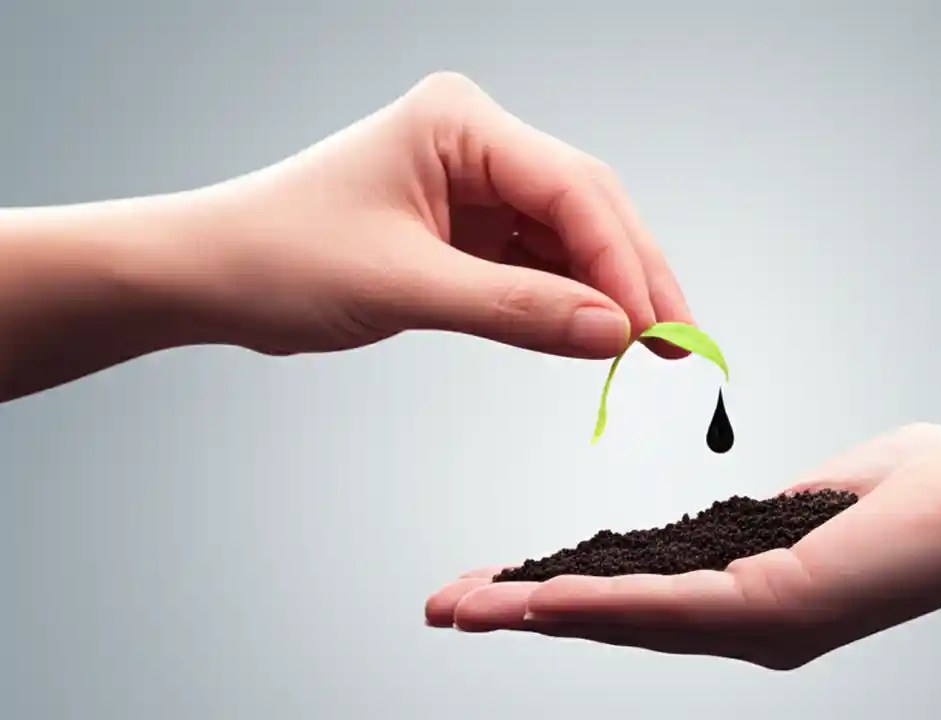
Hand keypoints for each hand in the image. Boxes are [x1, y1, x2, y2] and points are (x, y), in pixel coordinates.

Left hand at [184, 71, 690, 357]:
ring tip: (655, 348)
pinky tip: (599, 335)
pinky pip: (537, 263)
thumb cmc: (279, 256)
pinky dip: (568, 301)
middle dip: (632, 275)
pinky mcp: (468, 226)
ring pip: (570, 237)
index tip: (650, 327)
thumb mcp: (406, 286)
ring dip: (608, 292)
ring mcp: (475, 184)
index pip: (569, 187)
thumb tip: (615, 333)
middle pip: (586, 206)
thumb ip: (516, 310)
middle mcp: (475, 142)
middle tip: (680, 341)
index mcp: (458, 121)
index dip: (620, 261)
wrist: (210, 275)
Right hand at [424, 423, 940, 669]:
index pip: (635, 597)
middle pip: (612, 620)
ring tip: (466, 609)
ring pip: (625, 620)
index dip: (559, 594)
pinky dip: (602, 603)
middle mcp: (746, 627)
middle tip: (444, 610)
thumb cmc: (921, 492)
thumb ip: (758, 519)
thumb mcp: (811, 501)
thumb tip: (725, 520)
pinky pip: (672, 606)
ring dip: (538, 614)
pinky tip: (547, 599)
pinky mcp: (779, 607)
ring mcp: (759, 625)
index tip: (496, 587)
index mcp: (751, 599)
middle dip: (522, 615)